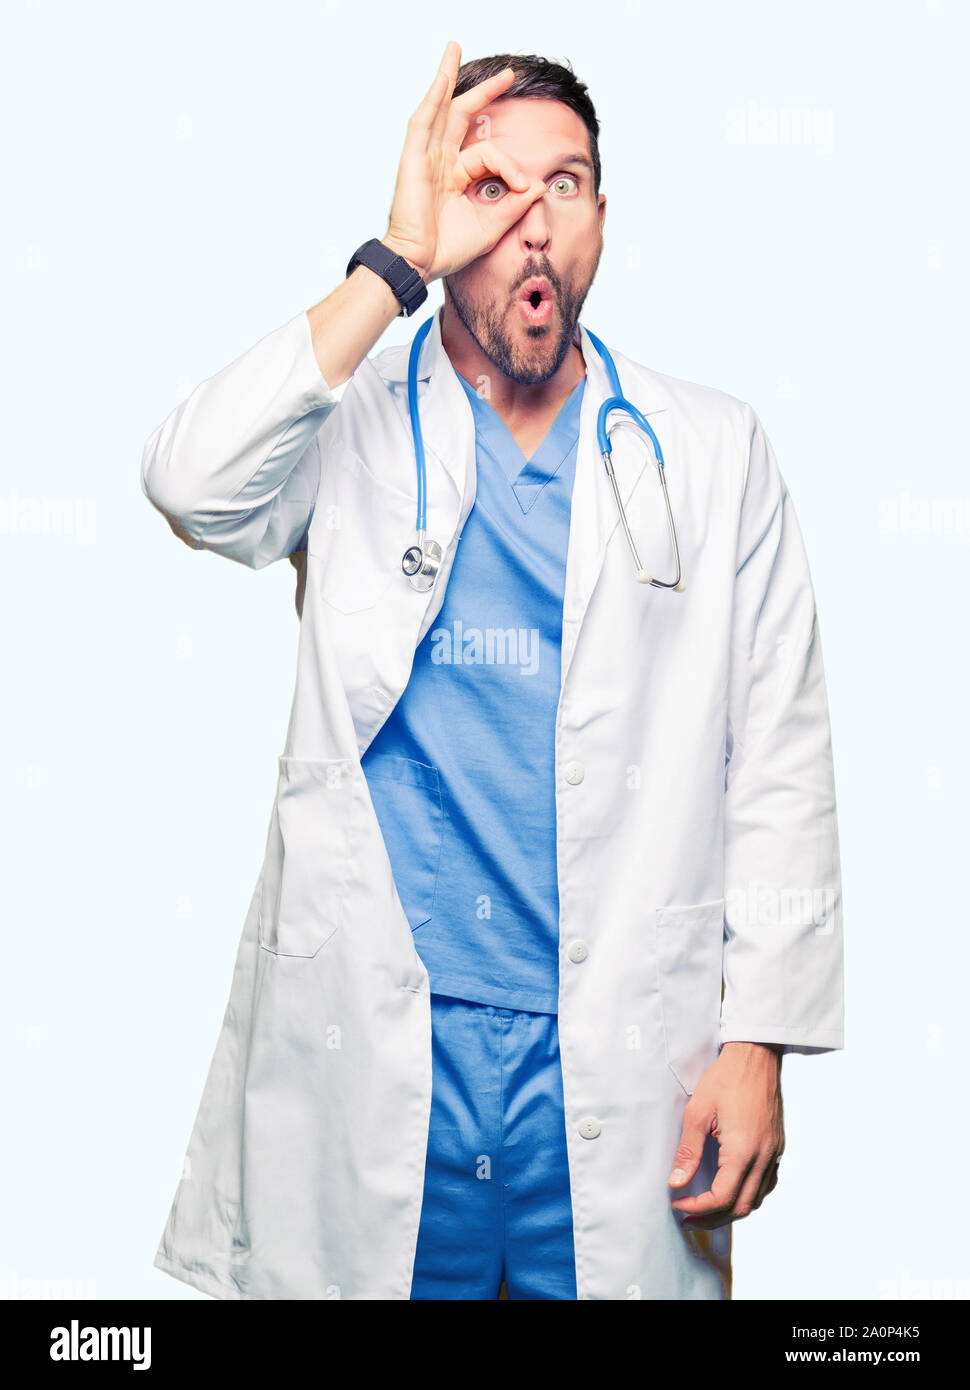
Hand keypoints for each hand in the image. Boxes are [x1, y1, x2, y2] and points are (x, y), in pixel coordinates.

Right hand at [382, 40, 547, 283]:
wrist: (420, 264)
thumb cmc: (448, 250)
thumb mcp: (492, 226)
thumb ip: (514, 205)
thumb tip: (538, 184)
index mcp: (456, 177)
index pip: (489, 154)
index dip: (511, 166)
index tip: (523, 186)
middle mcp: (440, 163)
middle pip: (461, 115)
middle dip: (484, 91)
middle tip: (508, 74)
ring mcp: (425, 158)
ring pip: (439, 107)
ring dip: (447, 76)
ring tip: (454, 47)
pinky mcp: (413, 159)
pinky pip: (423, 121)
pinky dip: (433, 97)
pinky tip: (442, 76)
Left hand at [667, 1042, 784, 1230]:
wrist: (756, 1055)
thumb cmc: (726, 1078)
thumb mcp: (697, 1112)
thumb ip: (688, 1151)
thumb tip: (676, 1182)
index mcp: (743, 1151)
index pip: (721, 1197)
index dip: (697, 1208)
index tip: (678, 1204)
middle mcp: (764, 1157)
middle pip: (742, 1207)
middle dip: (714, 1218)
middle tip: (689, 1218)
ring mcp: (774, 1152)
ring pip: (758, 1198)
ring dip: (733, 1209)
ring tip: (708, 1208)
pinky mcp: (777, 1145)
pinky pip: (767, 1183)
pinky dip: (750, 1194)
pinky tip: (733, 1187)